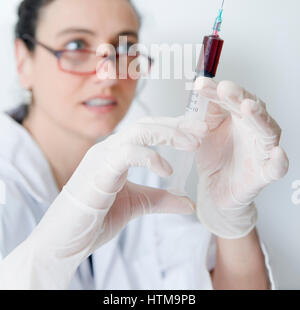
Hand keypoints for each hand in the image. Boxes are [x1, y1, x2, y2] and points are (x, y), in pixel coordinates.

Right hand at [0, 115, 206, 288]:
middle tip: (203, 130)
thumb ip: (161, 200)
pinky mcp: (98, 171)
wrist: (63, 241)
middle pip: (147, 124)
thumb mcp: (136, 205)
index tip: (198, 132)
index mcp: (116, 153)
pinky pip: (127, 153)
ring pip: (138, 132)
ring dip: (168, 134)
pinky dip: (150, 157)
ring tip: (192, 144)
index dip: (174, 127)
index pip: (148, 129)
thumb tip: (189, 202)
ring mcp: (102, 157)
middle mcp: (108, 149)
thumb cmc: (93, 220)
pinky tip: (165, 171)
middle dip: (177, 125)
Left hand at [185, 77, 288, 238]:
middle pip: (252, 108)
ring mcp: (261, 150)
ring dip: (259, 118)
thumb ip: (206, 111)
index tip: (200, 84)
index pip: (232, 97)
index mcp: (239, 116)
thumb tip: (202, 86)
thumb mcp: (205, 130)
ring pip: (266, 131)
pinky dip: (278, 160)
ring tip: (248, 107)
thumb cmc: (215, 157)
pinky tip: (277, 152)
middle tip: (225, 89)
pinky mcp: (264, 173)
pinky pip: (275, 167)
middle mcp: (253, 129)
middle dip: (239, 97)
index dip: (217, 90)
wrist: (214, 189)